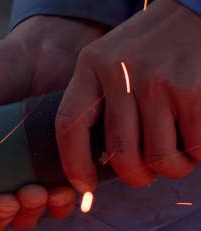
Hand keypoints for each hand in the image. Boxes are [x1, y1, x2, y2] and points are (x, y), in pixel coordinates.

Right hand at [0, 16, 105, 230]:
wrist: (53, 52)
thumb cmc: (3, 69)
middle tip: (5, 201)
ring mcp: (25, 182)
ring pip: (23, 219)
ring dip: (27, 214)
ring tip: (35, 192)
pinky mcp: (59, 176)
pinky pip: (58, 206)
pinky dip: (59, 204)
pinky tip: (63, 190)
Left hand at [56, 0, 200, 191]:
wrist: (200, 9)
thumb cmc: (156, 44)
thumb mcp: (114, 58)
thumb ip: (100, 97)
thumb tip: (92, 163)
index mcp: (91, 65)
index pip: (69, 124)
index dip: (73, 164)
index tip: (84, 187)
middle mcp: (120, 73)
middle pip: (120, 154)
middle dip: (136, 176)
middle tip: (146, 172)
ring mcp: (157, 82)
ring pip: (158, 158)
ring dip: (172, 168)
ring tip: (179, 153)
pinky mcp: (194, 91)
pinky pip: (193, 148)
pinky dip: (198, 153)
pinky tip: (197, 137)